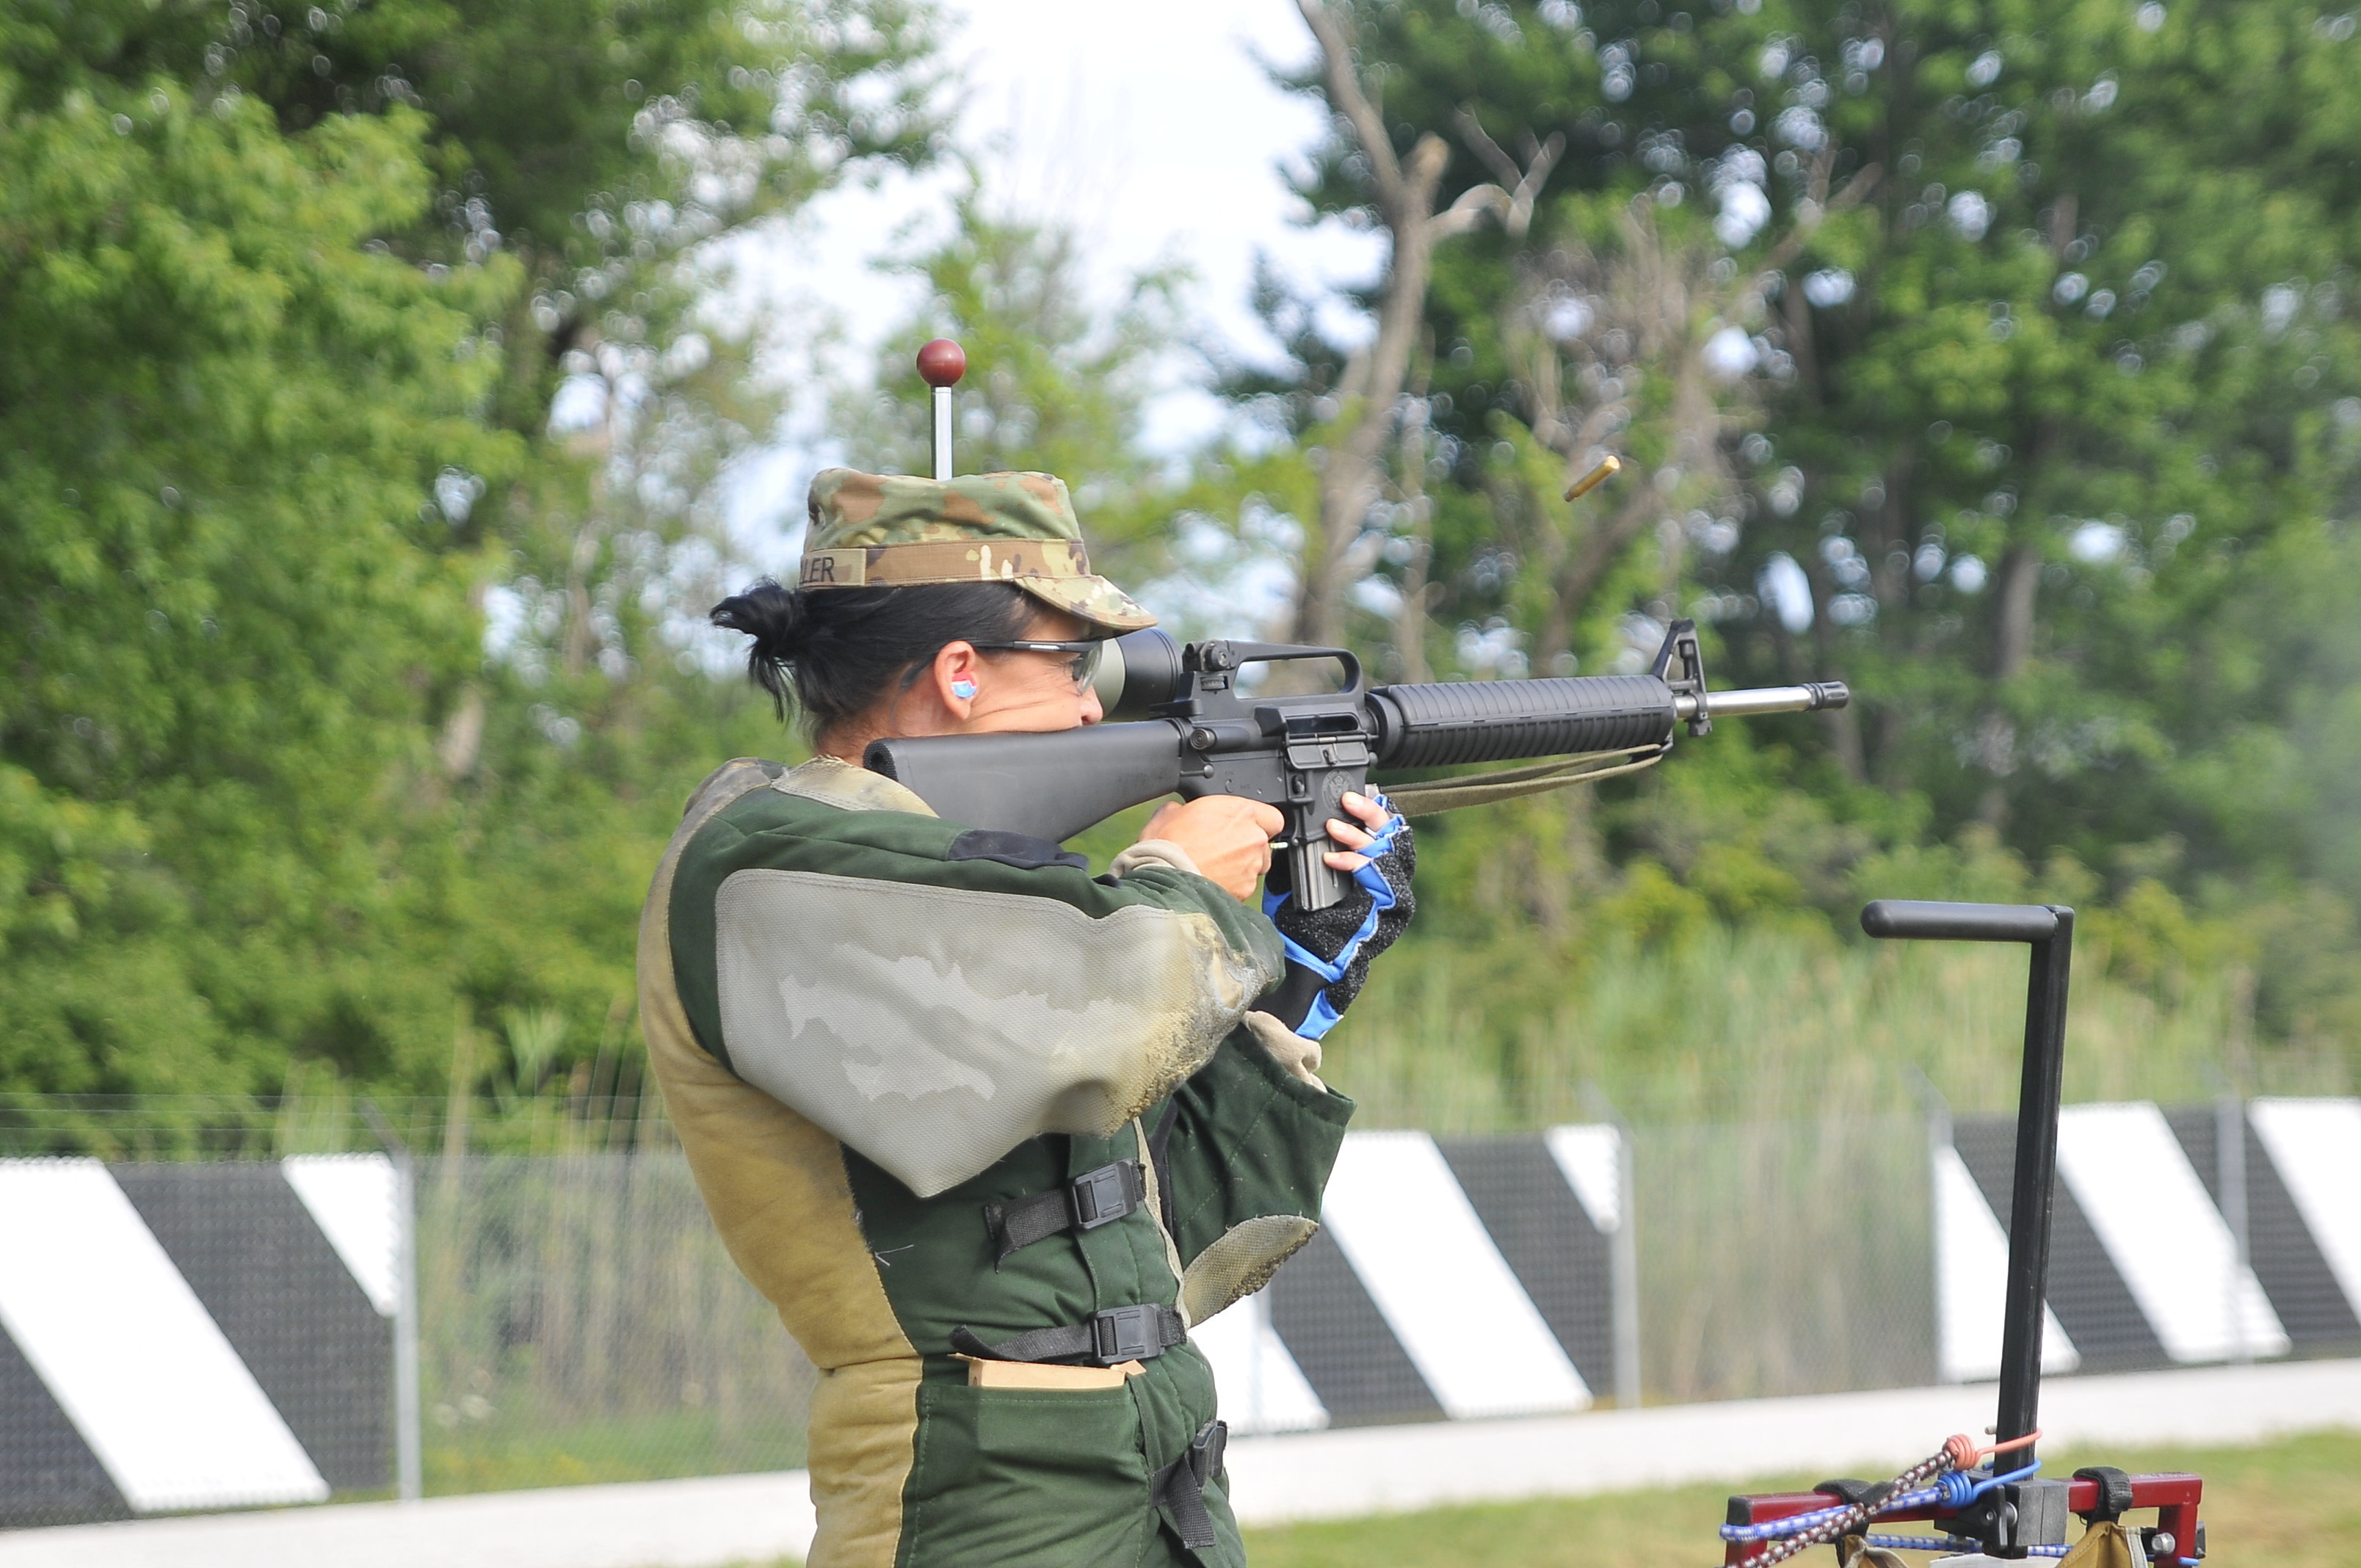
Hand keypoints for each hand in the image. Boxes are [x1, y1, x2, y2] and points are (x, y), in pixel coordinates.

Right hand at [1141, 796, 1283, 900]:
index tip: (1243, 827)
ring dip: (1240, 868)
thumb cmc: (1166, 847)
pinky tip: (1210, 883)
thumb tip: (1183, 812)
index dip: (1259, 823)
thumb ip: (1188, 809)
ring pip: (1256, 866)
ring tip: (1212, 869)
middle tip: (1221, 850)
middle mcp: (1252, 838)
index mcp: (1240, 811)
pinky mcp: (1245, 891)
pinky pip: (1244, 887)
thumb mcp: (1169, 812)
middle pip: (1263, 843)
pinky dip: (1232, 886)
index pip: (1272, 816)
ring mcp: (1251, 866)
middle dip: (1246, 847)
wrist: (1162, 882)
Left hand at [1259, 793, 1414, 1039]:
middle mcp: (1390, 882)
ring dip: (1362, 837)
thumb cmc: (1303, 922)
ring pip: (1391, 855)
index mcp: (1375, 869)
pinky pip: (1382, 883)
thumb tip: (1301, 818)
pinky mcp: (1388, 916)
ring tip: (1333, 828)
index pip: (1386, 829)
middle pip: (1395, 836)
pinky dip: (1357, 867)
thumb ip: (1313, 848)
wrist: (1306, 963)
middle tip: (1346, 800)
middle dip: (1372, 814)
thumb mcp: (1304, 876)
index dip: (1374, 807)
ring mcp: (1392, 900)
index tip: (1350, 793)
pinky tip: (1334, 859)